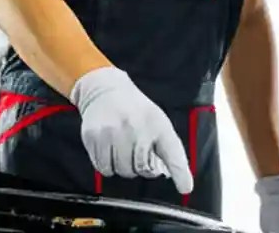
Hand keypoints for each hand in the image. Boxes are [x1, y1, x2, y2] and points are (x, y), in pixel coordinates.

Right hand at [70, 66, 193, 193]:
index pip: (172, 152)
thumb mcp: (156, 121)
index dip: (180, 173)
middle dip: (139, 167)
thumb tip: (171, 176)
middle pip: (140, 170)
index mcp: (157, 123)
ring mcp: (113, 132)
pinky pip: (103, 167)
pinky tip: (108, 149)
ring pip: (120, 171)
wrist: (105, 89)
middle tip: (135, 153)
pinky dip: (106, 164)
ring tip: (121, 149)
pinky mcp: (93, 136)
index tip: (185, 187)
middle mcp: (135, 126)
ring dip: (121, 166)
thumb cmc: (135, 110)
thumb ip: (166, 148)